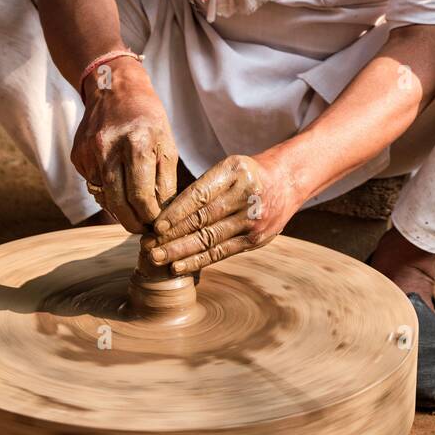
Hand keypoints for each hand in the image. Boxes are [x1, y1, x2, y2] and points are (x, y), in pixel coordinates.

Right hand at [71, 60, 177, 232]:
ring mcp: (88, 151)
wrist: (114, 87)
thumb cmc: (147, 116)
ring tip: (134, 211)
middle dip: (132, 222)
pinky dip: (107, 191)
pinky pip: (93, 184)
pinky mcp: (77, 155)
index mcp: (137, 141)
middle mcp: (108, 147)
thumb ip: (165, 179)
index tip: (157, 225)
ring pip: (104, 195)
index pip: (141, 194)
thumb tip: (163, 213)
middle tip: (143, 230)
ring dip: (119, 208)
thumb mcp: (166, 141)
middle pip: (118, 201)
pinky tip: (117, 183)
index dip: (150, 216)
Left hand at [144, 150, 298, 275]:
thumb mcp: (228, 168)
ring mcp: (253, 220)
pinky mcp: (256, 240)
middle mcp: (246, 196)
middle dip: (172, 235)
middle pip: (203, 220)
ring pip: (210, 239)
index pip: (200, 195)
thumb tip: (165, 215)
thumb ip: (203, 188)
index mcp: (235, 172)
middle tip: (147, 245)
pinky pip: (222, 252)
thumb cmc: (247, 175)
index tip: (155, 225)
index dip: (176, 213)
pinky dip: (198, 261)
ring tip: (156, 258)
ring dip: (180, 251)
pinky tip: (178, 266)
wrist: (287, 181)